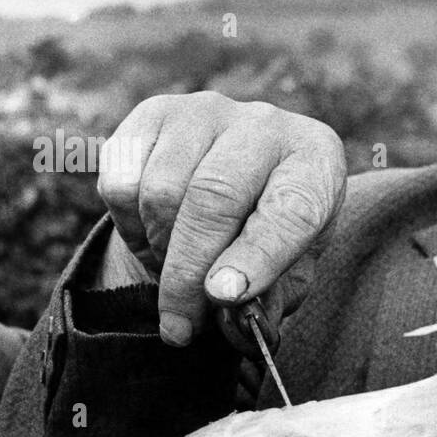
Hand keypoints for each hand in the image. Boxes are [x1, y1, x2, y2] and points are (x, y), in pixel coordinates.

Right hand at [95, 92, 346, 346]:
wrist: (236, 188)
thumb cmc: (271, 237)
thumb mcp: (289, 273)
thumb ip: (267, 300)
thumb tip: (229, 316)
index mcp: (316, 160)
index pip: (291, 208)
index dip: (258, 255)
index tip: (224, 296)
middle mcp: (267, 125)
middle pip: (214, 199)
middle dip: (189, 273)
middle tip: (180, 325)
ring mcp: (206, 112)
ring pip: (161, 193)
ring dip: (160, 250)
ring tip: (177, 269)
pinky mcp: (153, 114)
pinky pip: (120, 180)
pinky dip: (128, 225)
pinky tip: (154, 232)